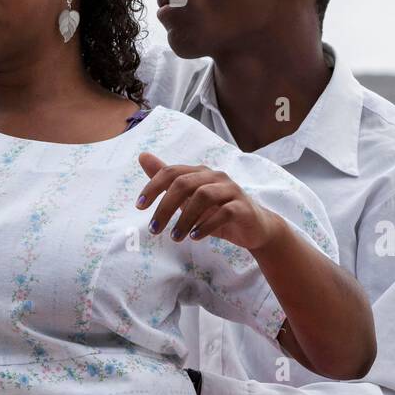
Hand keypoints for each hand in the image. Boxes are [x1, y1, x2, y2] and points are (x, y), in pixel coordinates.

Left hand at [135, 153, 281, 251]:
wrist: (255, 228)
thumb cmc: (218, 212)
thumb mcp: (188, 198)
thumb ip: (167, 179)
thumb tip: (142, 156)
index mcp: (200, 172)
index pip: (171, 172)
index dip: (152, 188)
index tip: (139, 207)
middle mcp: (215, 177)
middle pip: (184, 184)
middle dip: (165, 207)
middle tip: (154, 230)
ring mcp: (231, 190)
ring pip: (203, 196)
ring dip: (185, 219)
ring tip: (175, 238)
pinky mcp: (243, 208)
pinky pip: (224, 212)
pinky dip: (206, 225)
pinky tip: (195, 237)